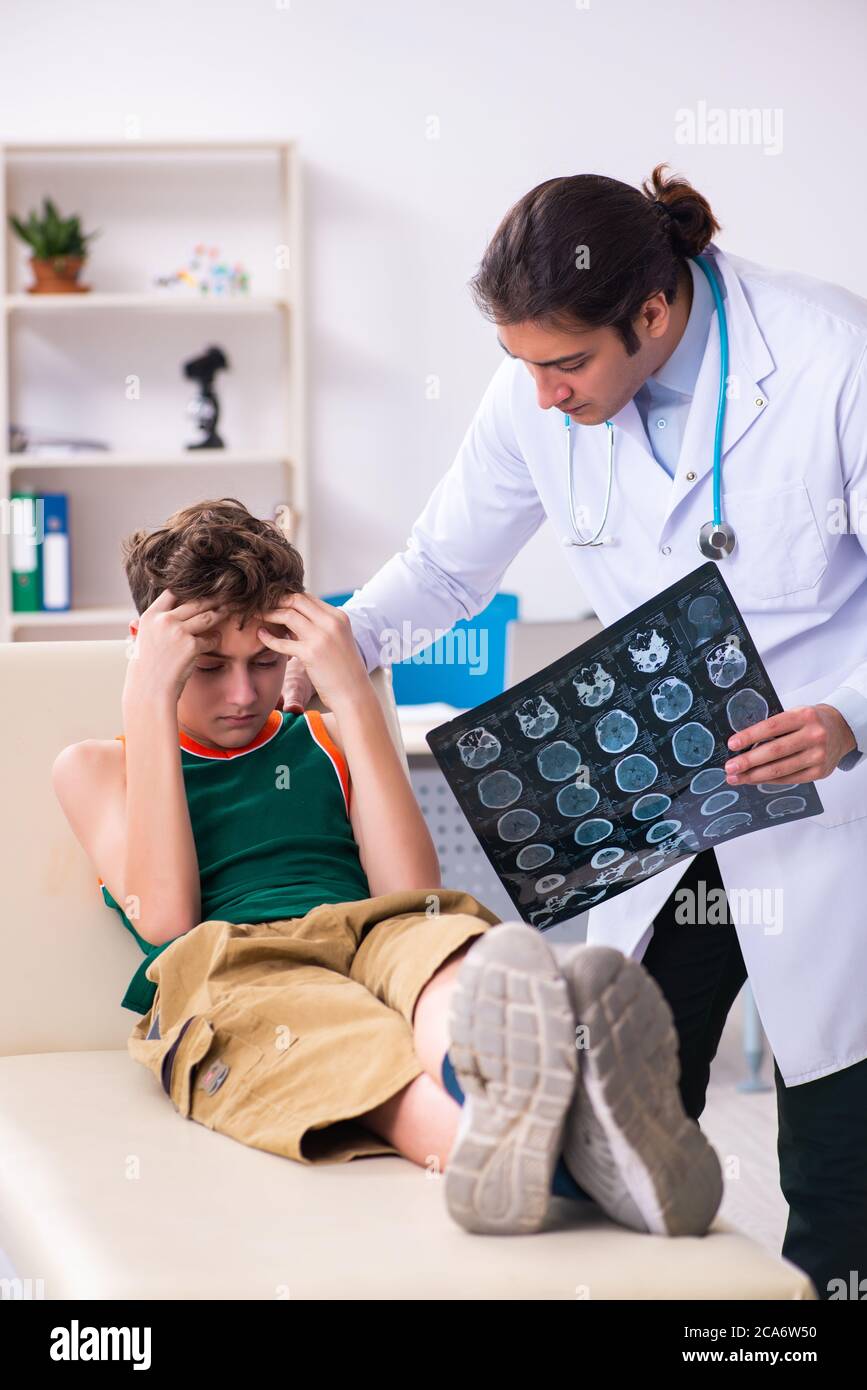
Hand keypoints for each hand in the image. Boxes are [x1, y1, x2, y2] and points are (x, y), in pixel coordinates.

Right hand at [124, 588, 228, 708]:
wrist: (149, 690)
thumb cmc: (149, 667)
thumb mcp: (145, 638)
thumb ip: (159, 623)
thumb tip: (176, 610)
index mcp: (150, 616)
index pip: (172, 592)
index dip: (189, 589)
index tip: (202, 589)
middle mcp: (164, 620)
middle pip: (196, 601)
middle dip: (213, 599)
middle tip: (227, 595)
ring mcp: (178, 632)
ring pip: (208, 616)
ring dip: (221, 614)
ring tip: (229, 611)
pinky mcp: (191, 646)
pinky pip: (211, 639)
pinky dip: (216, 640)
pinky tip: (216, 640)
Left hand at [257, 594, 367, 712]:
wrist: (354, 694)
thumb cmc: (344, 670)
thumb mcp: (337, 641)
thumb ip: (320, 627)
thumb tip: (294, 618)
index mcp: (339, 617)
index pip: (308, 597)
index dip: (288, 598)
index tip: (274, 603)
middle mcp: (331, 623)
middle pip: (297, 600)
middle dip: (276, 600)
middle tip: (261, 605)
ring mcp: (321, 637)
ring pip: (288, 614)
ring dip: (269, 614)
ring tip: (256, 616)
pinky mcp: (310, 654)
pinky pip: (282, 641)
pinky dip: (268, 637)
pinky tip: (260, 635)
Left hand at [724, 704, 857, 784]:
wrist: (840, 730)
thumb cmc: (809, 722)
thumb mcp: (795, 714)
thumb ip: (774, 727)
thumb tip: (742, 744)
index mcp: (804, 716)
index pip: (772, 727)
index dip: (750, 736)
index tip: (732, 744)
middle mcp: (814, 735)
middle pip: (775, 751)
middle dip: (748, 761)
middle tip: (729, 767)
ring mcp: (819, 755)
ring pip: (780, 769)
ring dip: (754, 775)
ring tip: (736, 778)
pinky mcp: (820, 772)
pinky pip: (789, 779)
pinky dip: (769, 780)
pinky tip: (754, 780)